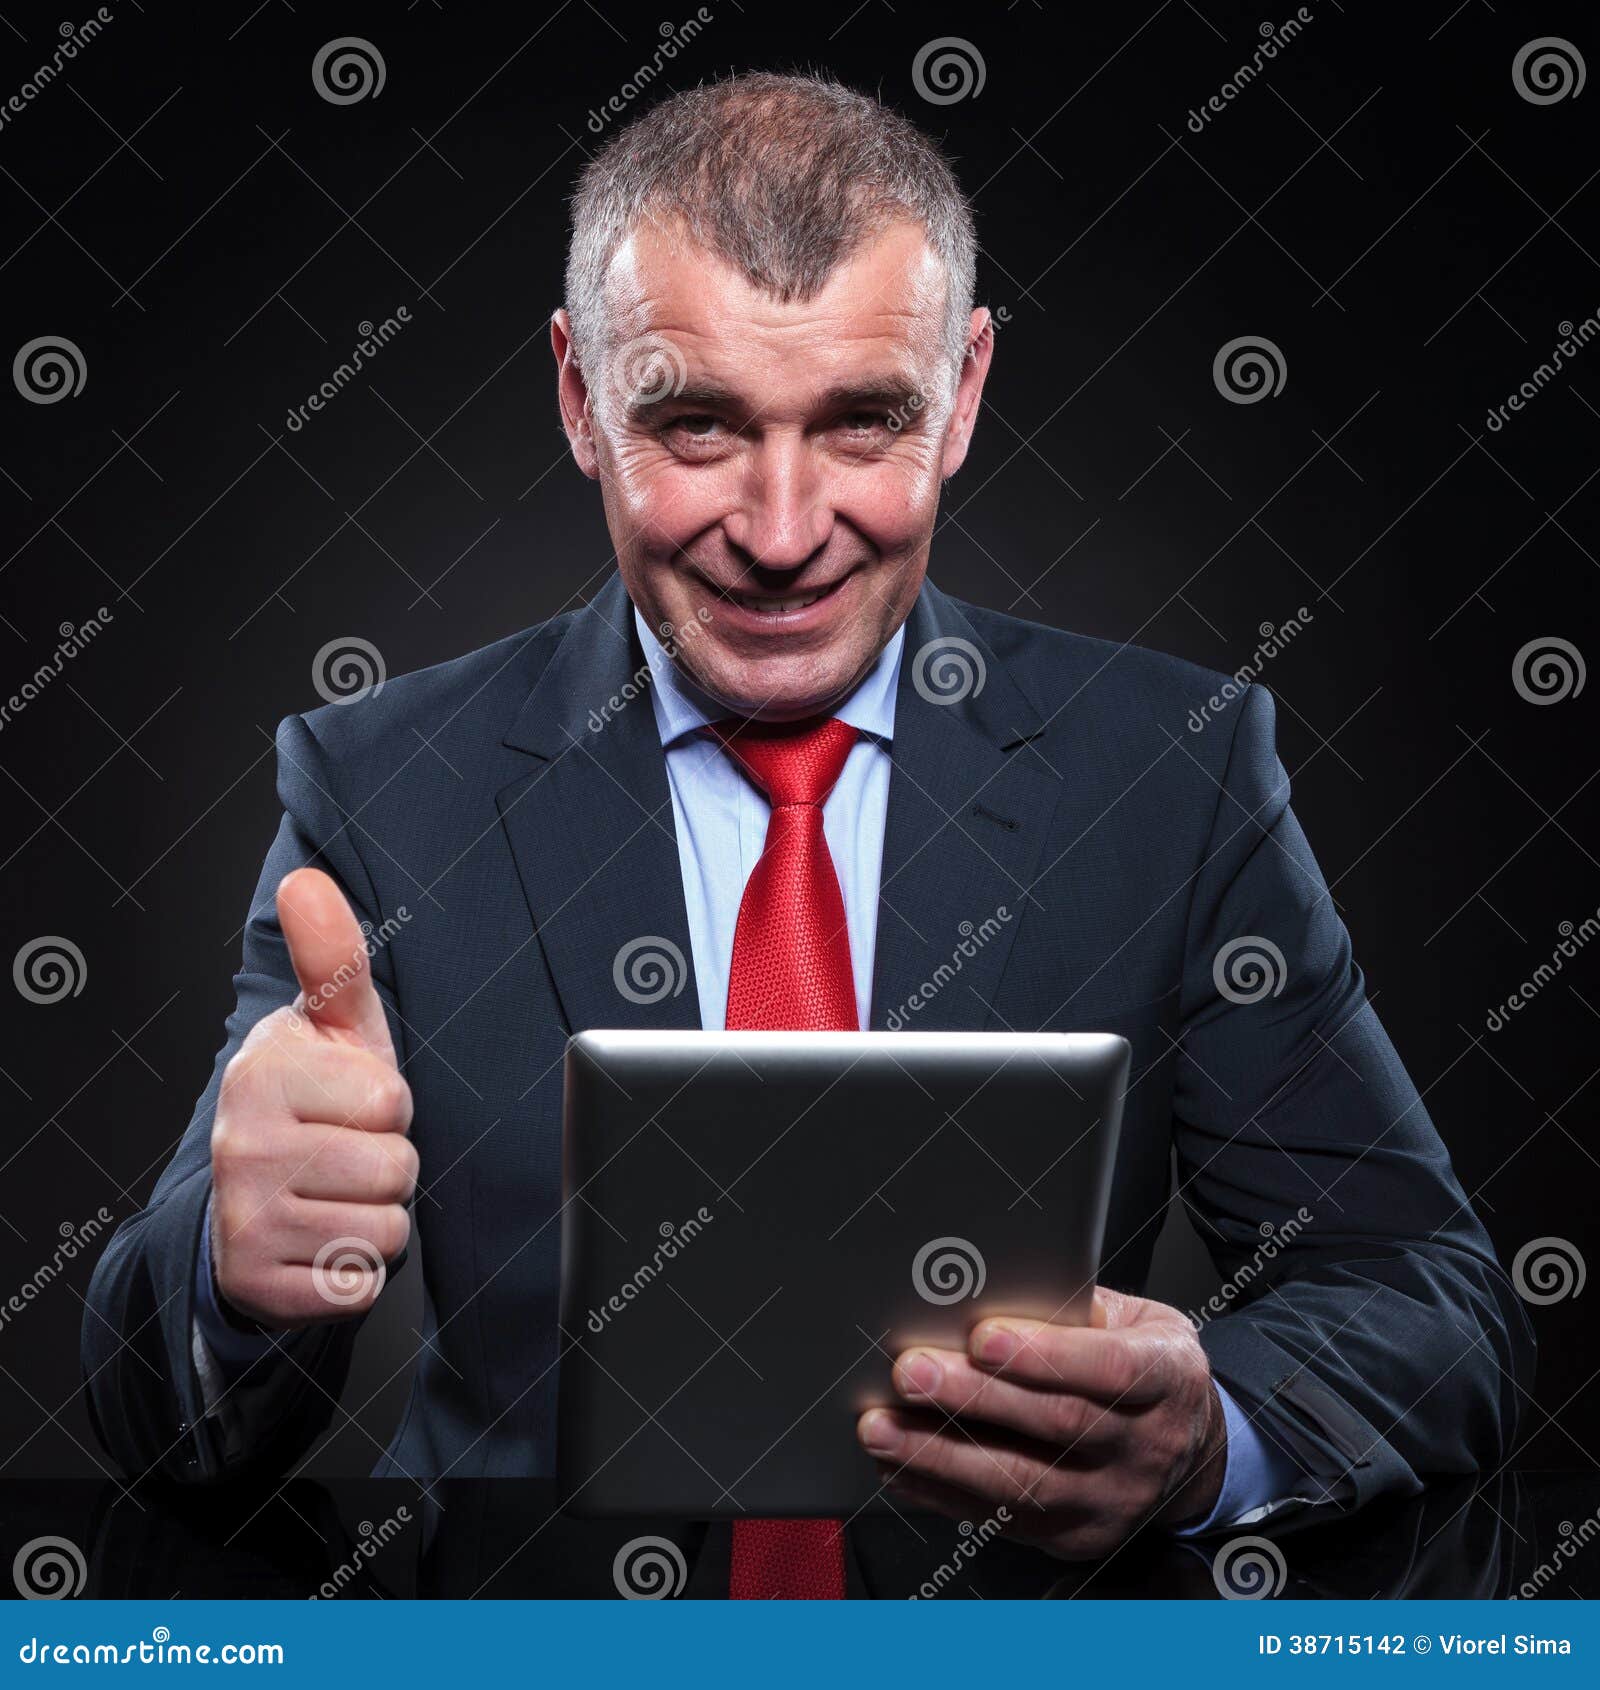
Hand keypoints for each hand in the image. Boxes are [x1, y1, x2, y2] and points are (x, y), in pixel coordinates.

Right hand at [209, 867, 415, 1326]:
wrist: (250, 1202)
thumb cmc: (314, 1099)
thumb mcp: (331, 1026)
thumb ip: (331, 955)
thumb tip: (307, 881)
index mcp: (262, 1073)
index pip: (392, 1102)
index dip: (388, 1108)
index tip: (350, 1105)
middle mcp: (242, 1144)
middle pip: (396, 1169)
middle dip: (387, 1165)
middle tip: (344, 1154)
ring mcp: (244, 1218)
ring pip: (385, 1229)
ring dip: (375, 1218)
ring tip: (335, 1195)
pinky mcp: (258, 1283)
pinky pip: (359, 1285)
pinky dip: (354, 1272)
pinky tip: (320, 1242)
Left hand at [856, 1287, 1226, 1558]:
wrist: (1195, 1453)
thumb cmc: (1151, 1368)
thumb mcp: (1140, 1321)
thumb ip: (1078, 1309)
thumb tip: (994, 1286)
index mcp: (1167, 1378)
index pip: (1108, 1368)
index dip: (1044, 1354)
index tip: (981, 1335)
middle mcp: (1144, 1446)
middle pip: (1055, 1426)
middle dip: (974, 1399)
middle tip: (910, 1372)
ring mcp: (1111, 1500)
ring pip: (1021, 1484)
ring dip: (941, 1457)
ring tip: (882, 1428)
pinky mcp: (1076, 1536)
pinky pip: (1003, 1520)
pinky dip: (942, 1494)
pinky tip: (899, 1467)